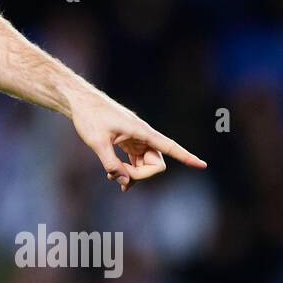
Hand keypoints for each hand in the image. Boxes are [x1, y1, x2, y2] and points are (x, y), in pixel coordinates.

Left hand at [69, 90, 205, 191]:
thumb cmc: (89, 117)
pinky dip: (129, 169)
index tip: (203, 165)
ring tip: (113, 179)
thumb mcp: (97, 143)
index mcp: (141, 131)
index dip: (187, 157)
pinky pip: (136, 159)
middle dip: (140, 174)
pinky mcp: (128, 140)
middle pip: (155, 163)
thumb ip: (111, 164)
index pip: (169, 147)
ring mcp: (136, 138)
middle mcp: (143, 134)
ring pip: (145, 162)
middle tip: (116, 176)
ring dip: (133, 174)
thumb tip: (125, 182)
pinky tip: (115, 177)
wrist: (80, 101)